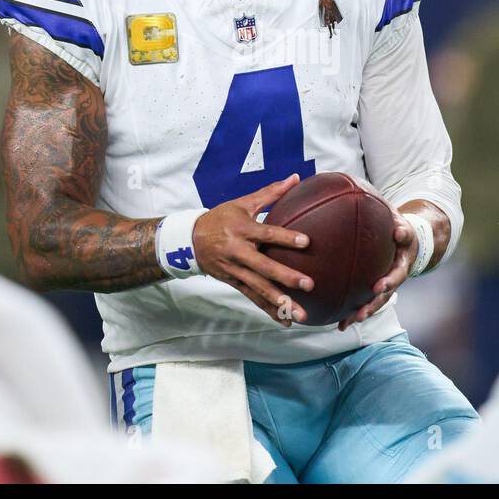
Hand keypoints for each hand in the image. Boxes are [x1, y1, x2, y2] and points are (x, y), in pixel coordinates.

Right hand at [193, 174, 313, 326]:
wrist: (189, 241)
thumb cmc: (221, 218)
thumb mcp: (242, 203)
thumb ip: (271, 193)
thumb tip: (297, 177)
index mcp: (242, 230)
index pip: (267, 234)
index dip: (286, 238)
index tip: (306, 242)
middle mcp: (238, 252)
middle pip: (264, 267)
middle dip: (286, 277)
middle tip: (308, 284)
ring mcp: (236, 270)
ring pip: (259, 288)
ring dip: (280, 302)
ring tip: (301, 314)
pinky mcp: (234, 282)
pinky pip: (253, 298)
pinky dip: (269, 310)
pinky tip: (286, 321)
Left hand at [337, 208, 416, 331]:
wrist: (406, 243)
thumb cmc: (390, 223)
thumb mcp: (389, 211)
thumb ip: (377, 204)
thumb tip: (348, 183)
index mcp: (404, 242)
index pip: (406, 234)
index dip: (403, 233)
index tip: (398, 232)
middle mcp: (401, 264)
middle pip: (396, 277)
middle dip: (387, 284)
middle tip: (377, 289)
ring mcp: (391, 280)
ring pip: (382, 297)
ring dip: (370, 308)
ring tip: (355, 318)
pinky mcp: (379, 291)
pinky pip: (367, 303)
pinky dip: (354, 314)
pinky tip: (339, 325)